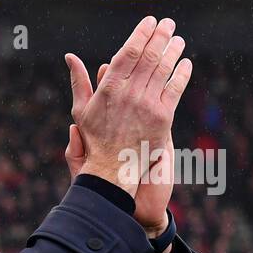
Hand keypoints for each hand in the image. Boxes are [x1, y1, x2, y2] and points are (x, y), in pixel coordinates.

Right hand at [64, 16, 191, 196]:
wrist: (113, 170)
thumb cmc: (95, 139)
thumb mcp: (82, 109)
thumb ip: (79, 81)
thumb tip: (70, 56)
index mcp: (110, 87)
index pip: (129, 51)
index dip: (141, 33)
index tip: (150, 21)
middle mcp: (129, 93)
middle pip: (149, 56)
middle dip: (160, 36)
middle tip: (168, 23)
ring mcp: (148, 105)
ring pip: (164, 69)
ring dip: (173, 51)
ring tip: (178, 39)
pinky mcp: (163, 118)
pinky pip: (175, 89)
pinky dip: (181, 74)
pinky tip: (185, 63)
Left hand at [66, 60, 175, 231]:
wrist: (129, 205)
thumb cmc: (105, 187)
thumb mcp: (85, 168)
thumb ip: (77, 150)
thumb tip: (71, 131)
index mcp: (108, 128)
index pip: (107, 99)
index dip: (105, 81)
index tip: (104, 67)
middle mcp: (128, 123)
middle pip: (131, 88)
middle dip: (134, 68)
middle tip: (138, 47)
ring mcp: (146, 126)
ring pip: (152, 93)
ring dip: (157, 70)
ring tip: (163, 53)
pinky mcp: (163, 136)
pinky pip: (168, 108)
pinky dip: (174, 90)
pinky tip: (182, 73)